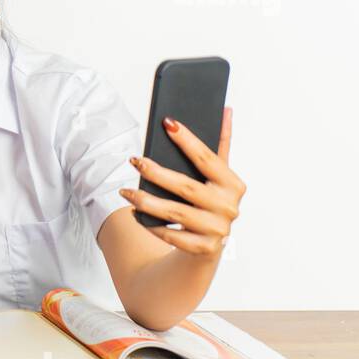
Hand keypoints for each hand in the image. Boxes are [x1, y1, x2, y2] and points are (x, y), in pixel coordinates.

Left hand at [120, 107, 246, 257]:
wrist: (205, 248)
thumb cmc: (208, 204)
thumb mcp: (216, 177)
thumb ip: (220, 146)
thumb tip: (225, 110)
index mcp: (233, 185)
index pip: (208, 159)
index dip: (188, 140)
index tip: (167, 123)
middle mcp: (229, 207)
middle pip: (186, 186)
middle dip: (157, 173)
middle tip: (135, 161)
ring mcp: (218, 230)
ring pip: (175, 212)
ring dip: (146, 201)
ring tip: (124, 192)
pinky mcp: (204, 249)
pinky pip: (170, 234)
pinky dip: (150, 224)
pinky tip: (135, 213)